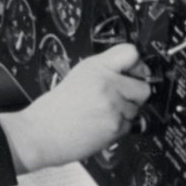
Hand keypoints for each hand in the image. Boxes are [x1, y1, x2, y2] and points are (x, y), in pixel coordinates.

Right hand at [0, 44, 150, 174]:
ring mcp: (113, 105)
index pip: (132, 53)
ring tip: (102, 113)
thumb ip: (104, 71)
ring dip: (125, 112)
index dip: (137, 64)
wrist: (42, 132)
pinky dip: (118, 127)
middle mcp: (106, 83)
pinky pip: (130, 125)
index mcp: (96, 67)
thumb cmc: (56, 107)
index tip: (136, 72)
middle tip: (117, 99)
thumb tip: (131, 72)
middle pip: (144, 86)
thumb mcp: (78, 76)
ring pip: (138, 108)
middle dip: (134, 94)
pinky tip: (100, 124)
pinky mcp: (116, 126)